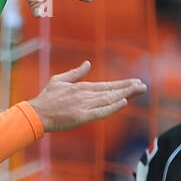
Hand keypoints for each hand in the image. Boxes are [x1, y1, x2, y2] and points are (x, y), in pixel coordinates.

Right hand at [29, 60, 145, 129]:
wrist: (36, 114)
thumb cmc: (46, 99)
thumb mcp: (60, 80)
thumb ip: (76, 73)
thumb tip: (88, 64)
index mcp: (81, 87)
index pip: (106, 85)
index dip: (122, 84)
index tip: (135, 82)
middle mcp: (85, 95)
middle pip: (111, 91)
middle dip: (129, 88)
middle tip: (144, 86)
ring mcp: (84, 105)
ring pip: (109, 99)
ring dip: (125, 95)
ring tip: (139, 91)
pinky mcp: (81, 116)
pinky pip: (101, 111)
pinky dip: (112, 106)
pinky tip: (123, 102)